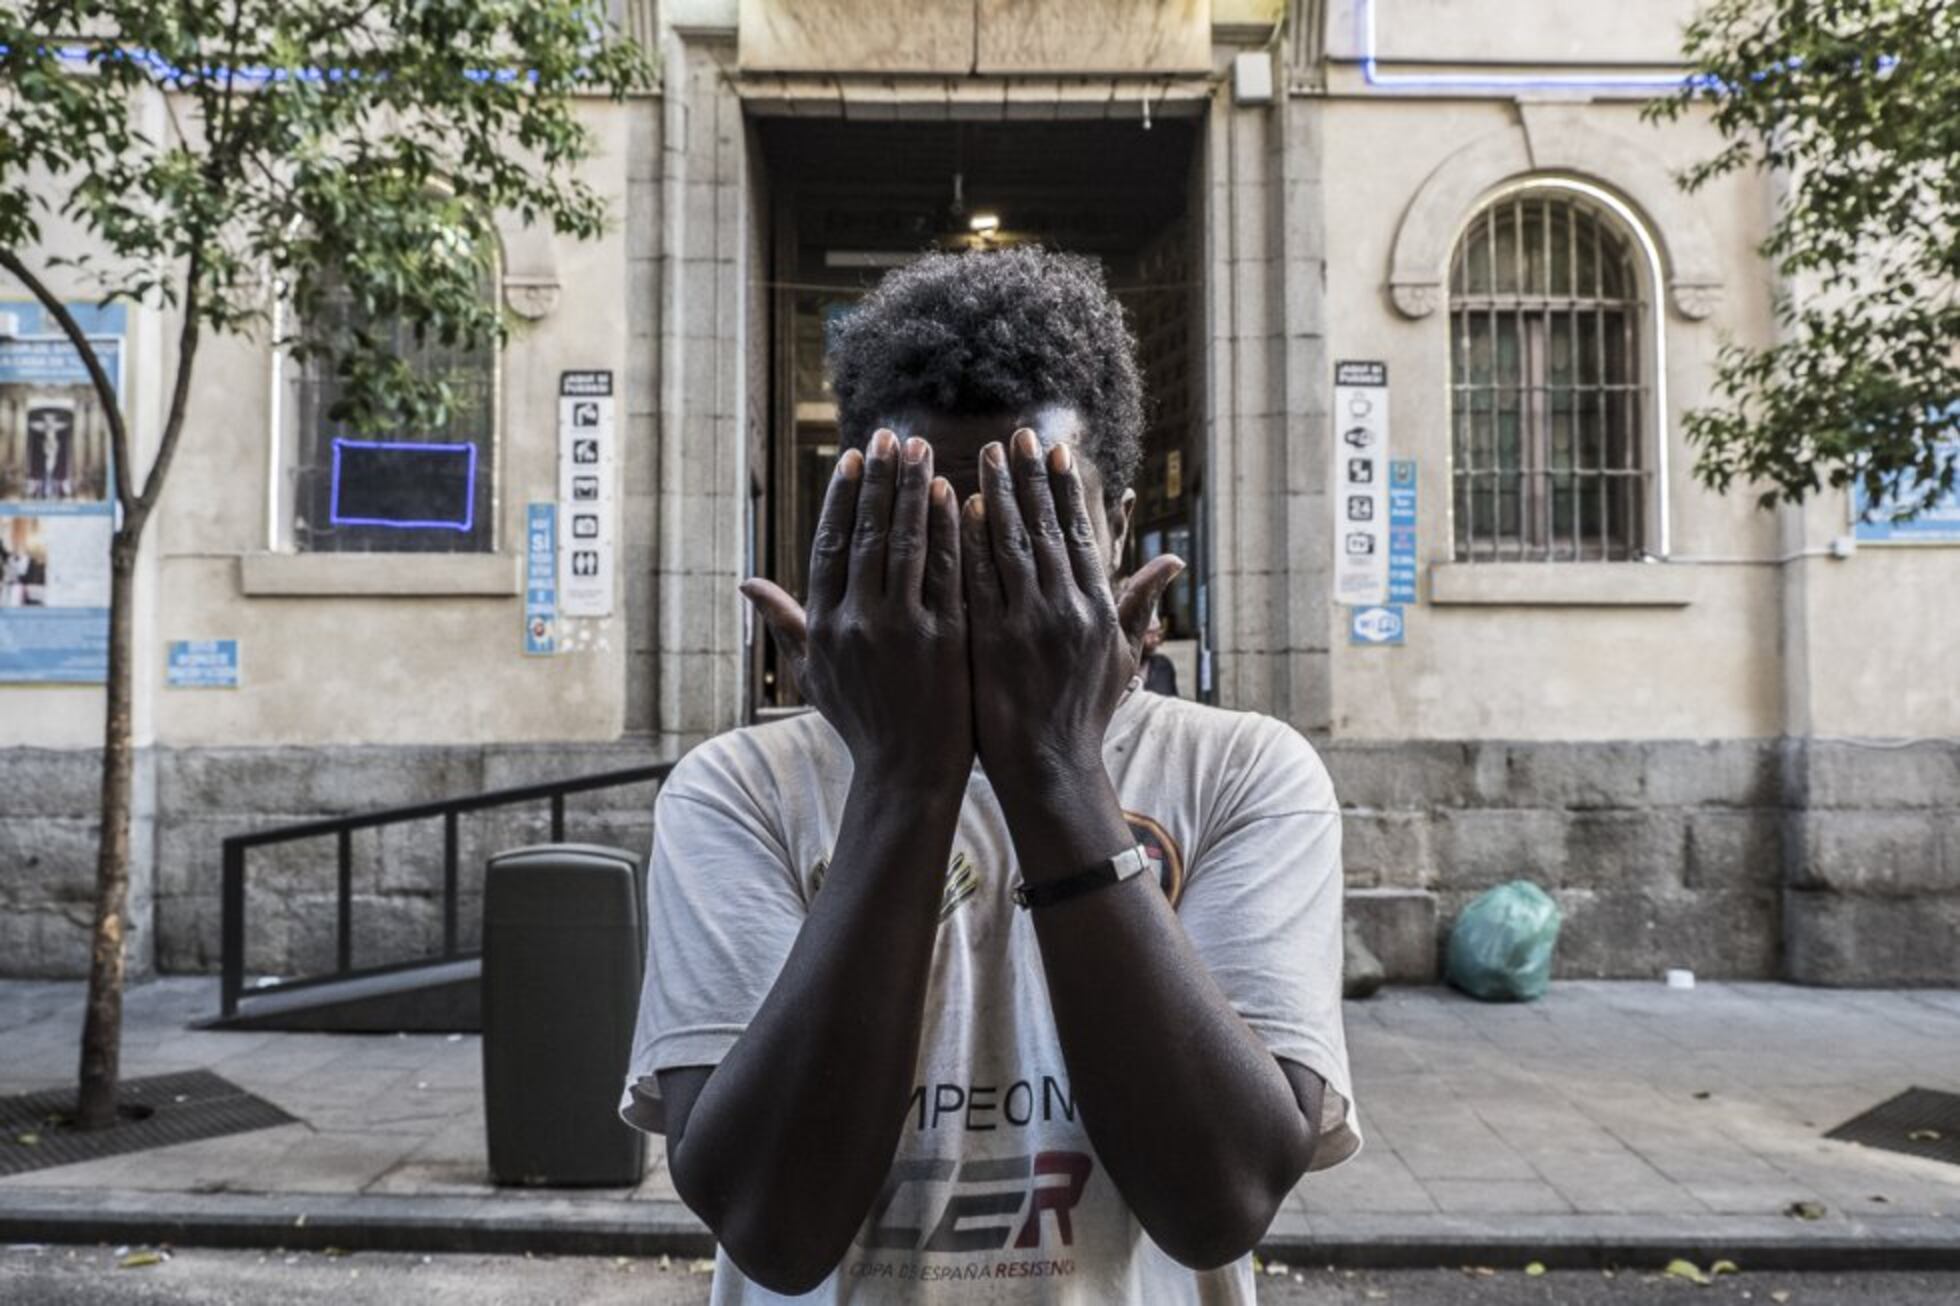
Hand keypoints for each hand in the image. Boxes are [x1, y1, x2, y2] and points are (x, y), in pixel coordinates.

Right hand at [741, 430, 971, 790]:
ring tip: (925, 450)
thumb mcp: (814, 673)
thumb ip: (785, 622)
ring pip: (907, 544)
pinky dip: (950, 531)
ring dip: (915, 491)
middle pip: (868, 534)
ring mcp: (904, 630)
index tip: (856, 456)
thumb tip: (746, 584)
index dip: (843, 496)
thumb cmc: (861, 721)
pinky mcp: (946, 640)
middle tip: (893, 436)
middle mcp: (859, 623)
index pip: (831, 544)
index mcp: (825, 625)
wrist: (908, 772)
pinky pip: (947, 573)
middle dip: (881, 479)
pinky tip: (958, 496)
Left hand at [960, 427, 1182, 807]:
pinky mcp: (992, 642)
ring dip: (999, 494)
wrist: (1048, 769)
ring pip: (1012, 544)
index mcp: (1098, 610)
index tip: (1056, 451)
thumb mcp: (1122, 657)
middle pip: (1047, 528)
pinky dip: (969, 540)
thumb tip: (1173, 558)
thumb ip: (1141, 604)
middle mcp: (1067, 611)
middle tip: (1015, 434)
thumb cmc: (1083, 713)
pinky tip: (959, 507)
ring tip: (984, 455)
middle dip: (1030, 476)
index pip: (1082, 534)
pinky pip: (978, 579)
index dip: (1068, 489)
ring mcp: (1028, 625)